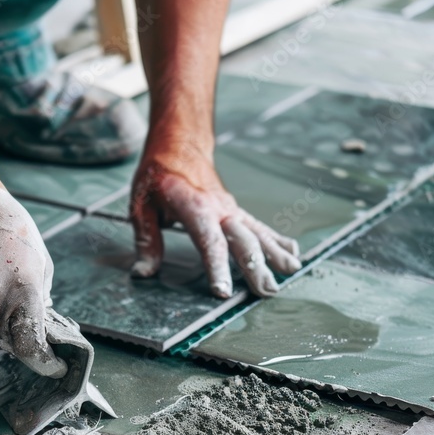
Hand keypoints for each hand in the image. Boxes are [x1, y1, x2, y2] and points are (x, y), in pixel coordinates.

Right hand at [0, 185, 67, 377]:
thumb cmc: (5, 225)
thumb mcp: (39, 259)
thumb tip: (41, 321)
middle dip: (10, 336)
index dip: (43, 362)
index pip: (30, 348)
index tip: (53, 365)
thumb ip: (41, 295)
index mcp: (22, 294)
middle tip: (14, 315)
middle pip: (0, 344)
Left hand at [130, 148, 301, 298]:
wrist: (179, 143)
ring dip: (275, 254)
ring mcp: (231, 209)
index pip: (209, 241)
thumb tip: (143, 272)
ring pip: (257, 233)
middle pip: (242, 240)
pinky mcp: (237, 211)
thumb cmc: (159, 174)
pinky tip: (293, 254)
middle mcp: (219, 208)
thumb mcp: (140, 204)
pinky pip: (260, 227)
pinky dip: (277, 240)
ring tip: (290, 272)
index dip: (217, 266)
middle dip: (256, 267)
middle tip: (266, 291)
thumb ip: (146, 240)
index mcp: (194, 206)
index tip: (223, 290)